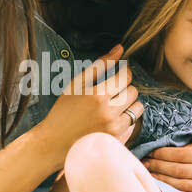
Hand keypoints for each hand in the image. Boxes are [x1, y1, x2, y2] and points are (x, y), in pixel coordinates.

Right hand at [37, 44, 143, 162]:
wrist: (54, 143)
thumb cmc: (63, 111)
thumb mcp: (77, 84)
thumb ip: (100, 65)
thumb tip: (120, 48)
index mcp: (98, 94)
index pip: (126, 76)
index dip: (122, 74)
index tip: (115, 77)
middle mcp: (109, 112)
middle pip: (133, 91)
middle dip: (125, 89)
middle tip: (110, 94)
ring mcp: (114, 129)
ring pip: (137, 108)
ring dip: (128, 105)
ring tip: (113, 108)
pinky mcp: (118, 141)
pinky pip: (134, 125)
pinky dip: (126, 120)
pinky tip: (111, 121)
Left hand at [143, 135, 191, 191]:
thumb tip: (175, 147)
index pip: (183, 155)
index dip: (163, 154)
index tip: (150, 152)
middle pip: (181, 172)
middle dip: (159, 168)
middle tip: (144, 166)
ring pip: (187, 187)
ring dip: (166, 183)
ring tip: (151, 178)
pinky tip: (170, 191)